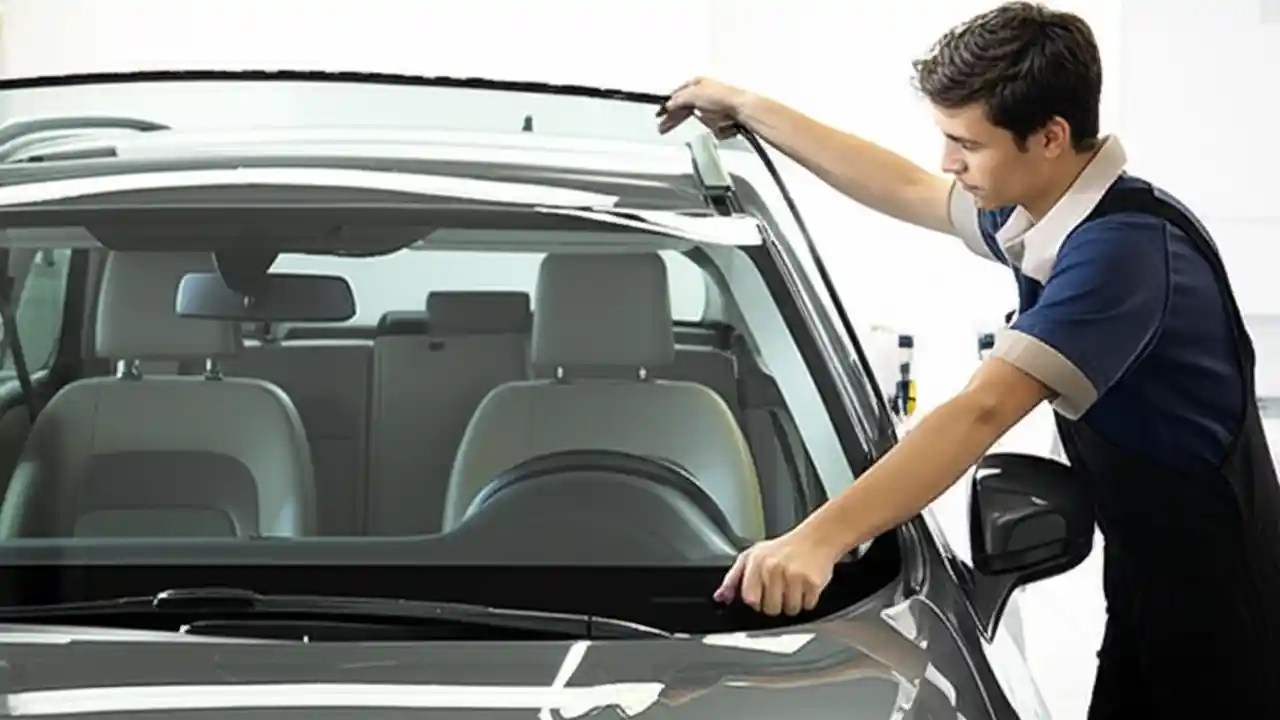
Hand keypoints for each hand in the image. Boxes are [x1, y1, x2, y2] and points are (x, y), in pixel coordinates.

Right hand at [657, 77, 752, 138]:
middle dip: (676, 118)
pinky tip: (721, 125)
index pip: (677, 96)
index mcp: (697, 83)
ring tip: (713, 122)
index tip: (660, 116)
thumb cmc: (721, 97)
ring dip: (703, 122)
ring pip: (699, 118)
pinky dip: (715, 128)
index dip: (668, 106)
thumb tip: (668, 105)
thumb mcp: (693, 95)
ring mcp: (713, 106)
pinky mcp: (721, 118)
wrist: (742, 110)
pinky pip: (711, 127)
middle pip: (685, 108)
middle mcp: (704, 93)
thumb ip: (678, 100)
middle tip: (663, 128)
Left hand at [713, 524, 844, 615]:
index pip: (750, 598)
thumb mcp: (753, 556)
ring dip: (793, 603)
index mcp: (756, 562)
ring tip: (794, 586)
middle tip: (781, 588)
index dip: (757, 601)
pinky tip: (806, 585)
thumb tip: (721, 597)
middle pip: (770, 608)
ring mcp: (793, 575)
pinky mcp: (812, 582)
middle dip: (776, 603)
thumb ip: (733, 578)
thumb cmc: (783, 548)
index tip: (762, 594)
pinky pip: (807, 606)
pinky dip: (808, 600)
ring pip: (789, 610)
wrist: (816, 538)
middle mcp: (773, 568)